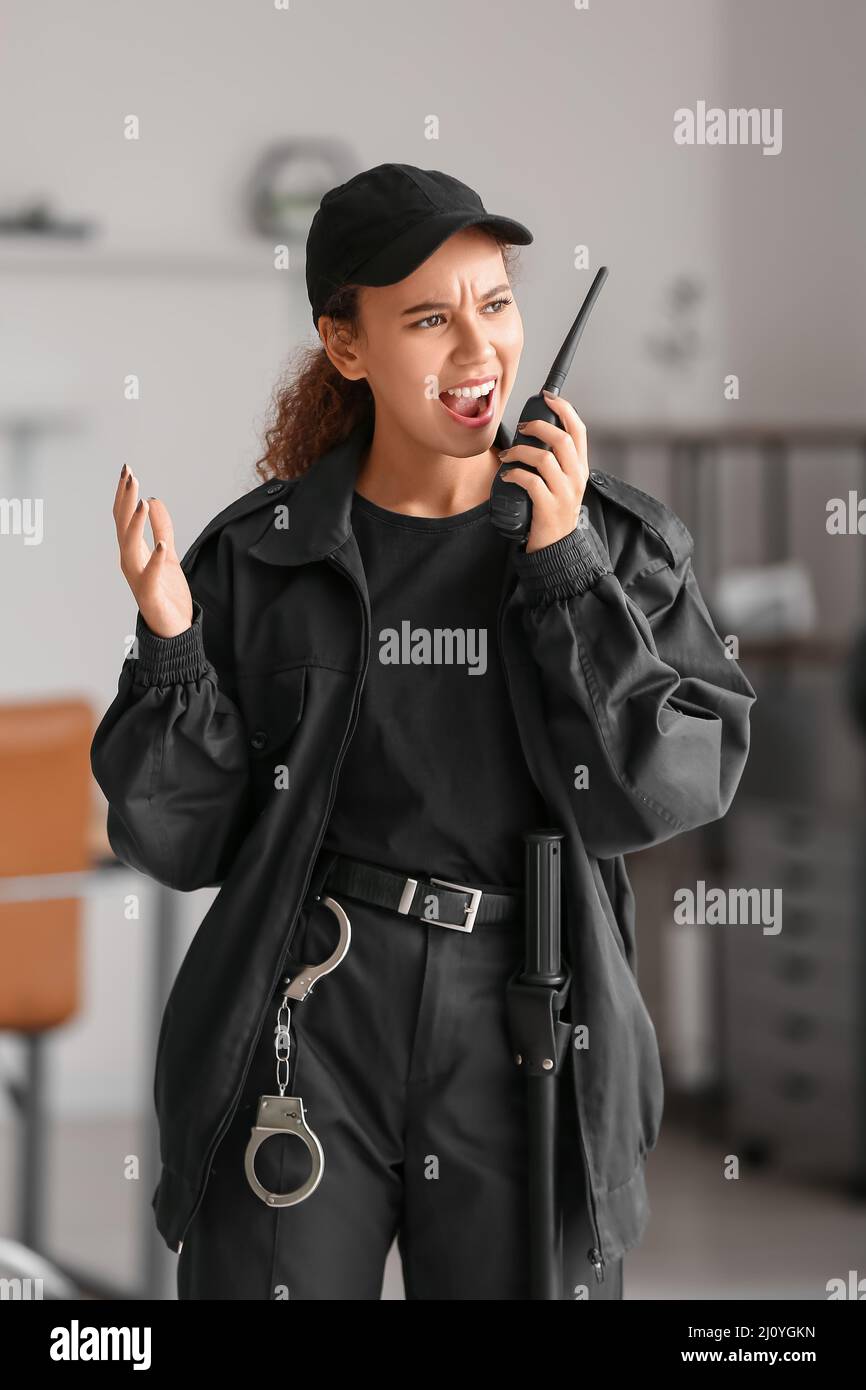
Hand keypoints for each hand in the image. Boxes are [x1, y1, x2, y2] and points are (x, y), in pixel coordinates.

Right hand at [113, 465, 193, 638]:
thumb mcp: (168, 553)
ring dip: (136, 524)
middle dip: (125, 500)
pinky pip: (151, 575)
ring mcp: (138, 578)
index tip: (127, 470)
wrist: (173, 629)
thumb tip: (153, 500)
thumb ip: (162, 528)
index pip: (124, 517)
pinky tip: (162, 545)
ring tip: (142, 502)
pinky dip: (156, 560)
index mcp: (133, 551)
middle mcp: (130, 562)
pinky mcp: (151, 594)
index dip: (124, 494)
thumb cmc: (167, 592)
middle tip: (129, 475)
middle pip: (123, 526)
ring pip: (131, 547)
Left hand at [497, 390, 589, 552]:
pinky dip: (514, 474)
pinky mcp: (549, 507)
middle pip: (562, 439)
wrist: (557, 547)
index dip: (564, 410)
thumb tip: (533, 435)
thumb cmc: (553, 511)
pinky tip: (506, 475)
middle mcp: (576, 477)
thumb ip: (556, 461)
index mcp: (580, 467)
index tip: (548, 398)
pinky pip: (530, 482)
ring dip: (520, 451)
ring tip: (507, 455)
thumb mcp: (563, 483)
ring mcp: (564, 493)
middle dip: (539, 426)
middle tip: (522, 427)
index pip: (579, 430)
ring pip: (544, 459)